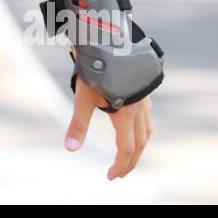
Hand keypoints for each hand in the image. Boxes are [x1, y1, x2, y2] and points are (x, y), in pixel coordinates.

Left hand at [62, 44, 153, 179]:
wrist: (110, 40)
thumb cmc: (96, 69)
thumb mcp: (83, 97)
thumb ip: (78, 124)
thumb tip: (70, 148)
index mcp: (127, 114)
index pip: (126, 149)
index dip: (120, 165)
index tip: (111, 176)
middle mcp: (140, 109)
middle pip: (140, 143)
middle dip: (131, 161)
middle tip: (121, 173)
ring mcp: (144, 99)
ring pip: (147, 129)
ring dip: (140, 146)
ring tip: (130, 154)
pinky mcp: (142, 89)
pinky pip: (147, 115)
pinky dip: (142, 128)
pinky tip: (136, 124)